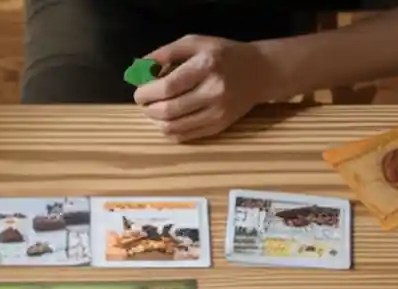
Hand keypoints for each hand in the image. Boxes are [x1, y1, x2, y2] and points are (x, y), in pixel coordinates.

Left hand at [133, 35, 278, 142]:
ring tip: (155, 110)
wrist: (259, 72)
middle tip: (145, 102)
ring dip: (156, 121)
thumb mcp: (195, 43)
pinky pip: (185, 136)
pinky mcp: (219, 126)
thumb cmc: (222, 54)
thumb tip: (138, 68)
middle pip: (169, 110)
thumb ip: (165, 53)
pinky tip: (168, 120)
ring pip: (174, 128)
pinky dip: (170, 130)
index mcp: (206, 65)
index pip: (168, 87)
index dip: (147, 93)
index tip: (139, 93)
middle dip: (148, 109)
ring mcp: (217, 112)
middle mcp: (213, 91)